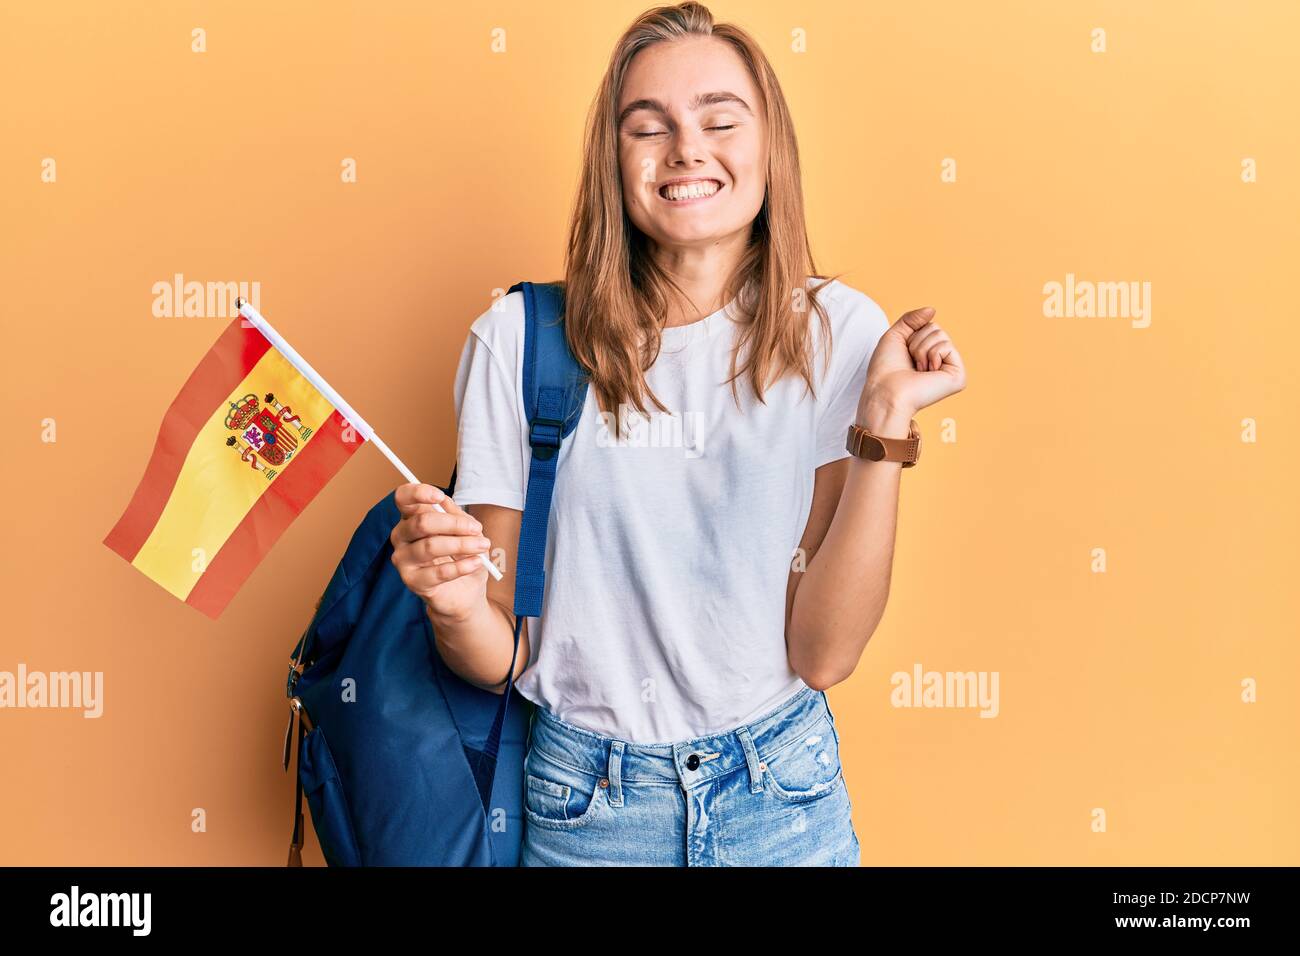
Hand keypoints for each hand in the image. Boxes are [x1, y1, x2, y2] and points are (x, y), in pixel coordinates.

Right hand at [390, 482, 492, 621]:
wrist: (465, 592)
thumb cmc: (462, 556)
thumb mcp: (465, 531)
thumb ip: (455, 515)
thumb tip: (444, 501)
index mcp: (411, 518)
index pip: (403, 498)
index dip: (418, 493)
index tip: (440, 496)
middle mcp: (401, 536)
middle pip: (421, 522)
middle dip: (454, 524)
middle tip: (477, 529)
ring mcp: (403, 560)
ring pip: (430, 546)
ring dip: (462, 545)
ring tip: (482, 546)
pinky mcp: (412, 582)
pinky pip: (438, 572)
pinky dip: (462, 566)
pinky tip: (476, 563)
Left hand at [860, 306, 966, 420]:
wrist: (885, 391)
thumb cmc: (885, 369)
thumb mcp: (895, 335)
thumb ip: (912, 319)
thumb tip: (933, 310)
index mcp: (928, 355)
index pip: (928, 325)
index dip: (911, 334)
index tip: (903, 353)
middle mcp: (940, 362)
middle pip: (936, 328)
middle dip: (917, 341)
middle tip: (910, 362)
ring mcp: (950, 369)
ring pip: (941, 335)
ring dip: (921, 349)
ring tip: (917, 369)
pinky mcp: (958, 377)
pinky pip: (947, 346)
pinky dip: (931, 354)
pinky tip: (927, 373)